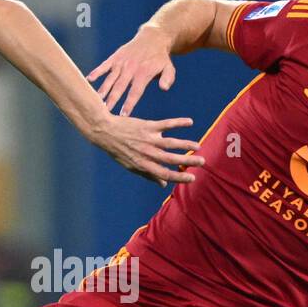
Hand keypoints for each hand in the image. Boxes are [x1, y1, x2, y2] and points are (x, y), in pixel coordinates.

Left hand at [84, 111, 201, 186]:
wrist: (105, 131)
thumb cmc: (119, 151)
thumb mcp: (131, 166)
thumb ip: (148, 175)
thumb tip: (163, 185)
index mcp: (144, 165)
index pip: (165, 174)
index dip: (179, 177)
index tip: (192, 178)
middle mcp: (147, 153)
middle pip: (171, 159)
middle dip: (188, 161)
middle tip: (202, 162)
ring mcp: (148, 139)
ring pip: (171, 143)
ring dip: (186, 144)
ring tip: (198, 146)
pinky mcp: (148, 126)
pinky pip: (166, 124)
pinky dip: (178, 123)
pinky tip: (190, 122)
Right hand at [88, 25, 177, 116]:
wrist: (153, 38)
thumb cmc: (160, 58)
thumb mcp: (169, 67)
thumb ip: (168, 78)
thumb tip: (164, 88)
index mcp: (143, 73)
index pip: (135, 91)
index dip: (129, 103)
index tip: (123, 115)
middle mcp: (131, 68)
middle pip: (120, 87)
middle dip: (112, 99)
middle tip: (105, 111)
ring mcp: (122, 62)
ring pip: (110, 78)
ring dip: (103, 89)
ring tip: (96, 100)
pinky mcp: (115, 57)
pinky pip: (105, 65)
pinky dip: (97, 72)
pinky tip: (89, 80)